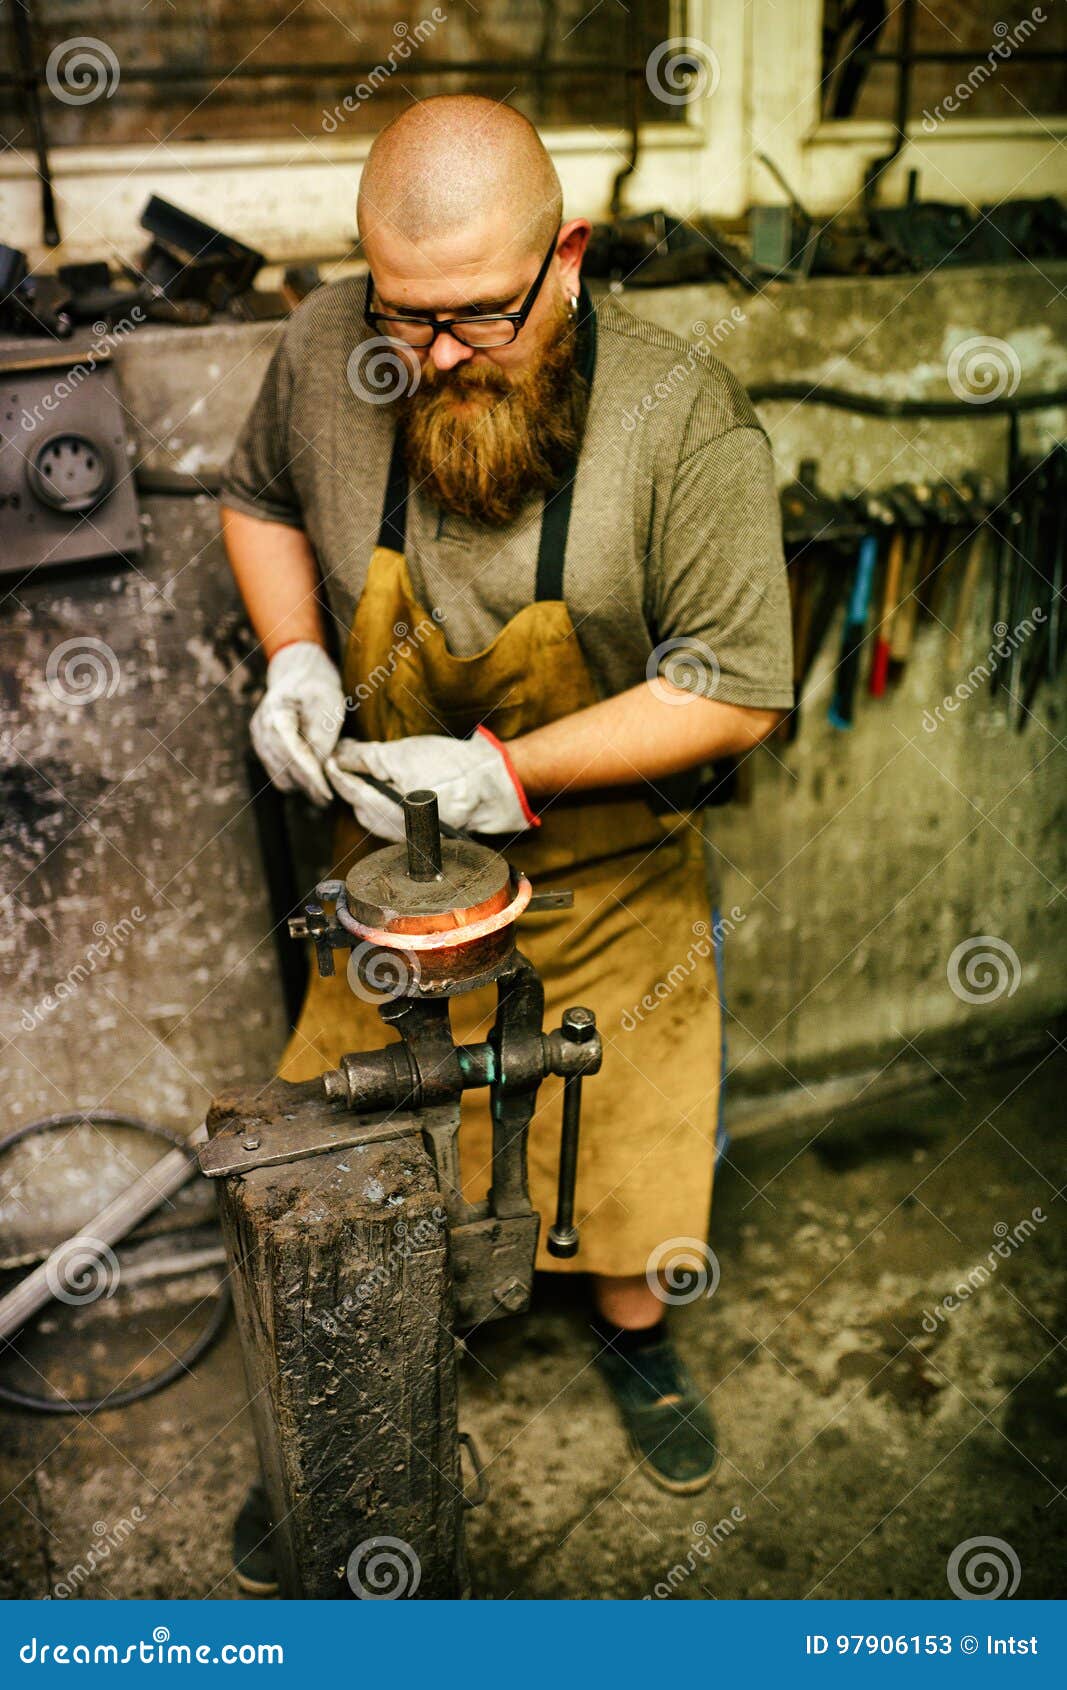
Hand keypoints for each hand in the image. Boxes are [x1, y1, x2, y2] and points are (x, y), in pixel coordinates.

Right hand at [250, 641, 345, 806]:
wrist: (298, 671)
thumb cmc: (317, 685)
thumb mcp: (329, 703)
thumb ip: (323, 735)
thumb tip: (321, 767)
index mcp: (275, 715)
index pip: (293, 756)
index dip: (311, 778)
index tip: (327, 795)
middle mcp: (261, 730)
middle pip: (284, 771)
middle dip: (308, 786)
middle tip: (330, 796)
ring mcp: (259, 740)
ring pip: (280, 777)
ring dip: (303, 784)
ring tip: (325, 782)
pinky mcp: (264, 748)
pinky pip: (279, 773)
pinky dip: (296, 778)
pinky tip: (313, 774)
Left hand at [325, 728, 538, 840]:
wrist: (491, 785)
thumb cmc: (450, 769)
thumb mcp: (400, 756)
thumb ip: (363, 758)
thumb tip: (337, 757)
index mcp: (383, 811)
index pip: (349, 790)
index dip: (337, 770)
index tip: (330, 756)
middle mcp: (391, 829)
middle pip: (358, 804)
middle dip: (350, 783)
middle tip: (345, 759)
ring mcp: (406, 833)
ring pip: (372, 813)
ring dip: (365, 792)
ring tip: (366, 771)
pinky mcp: (419, 832)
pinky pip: (390, 817)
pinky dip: (383, 800)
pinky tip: (391, 787)